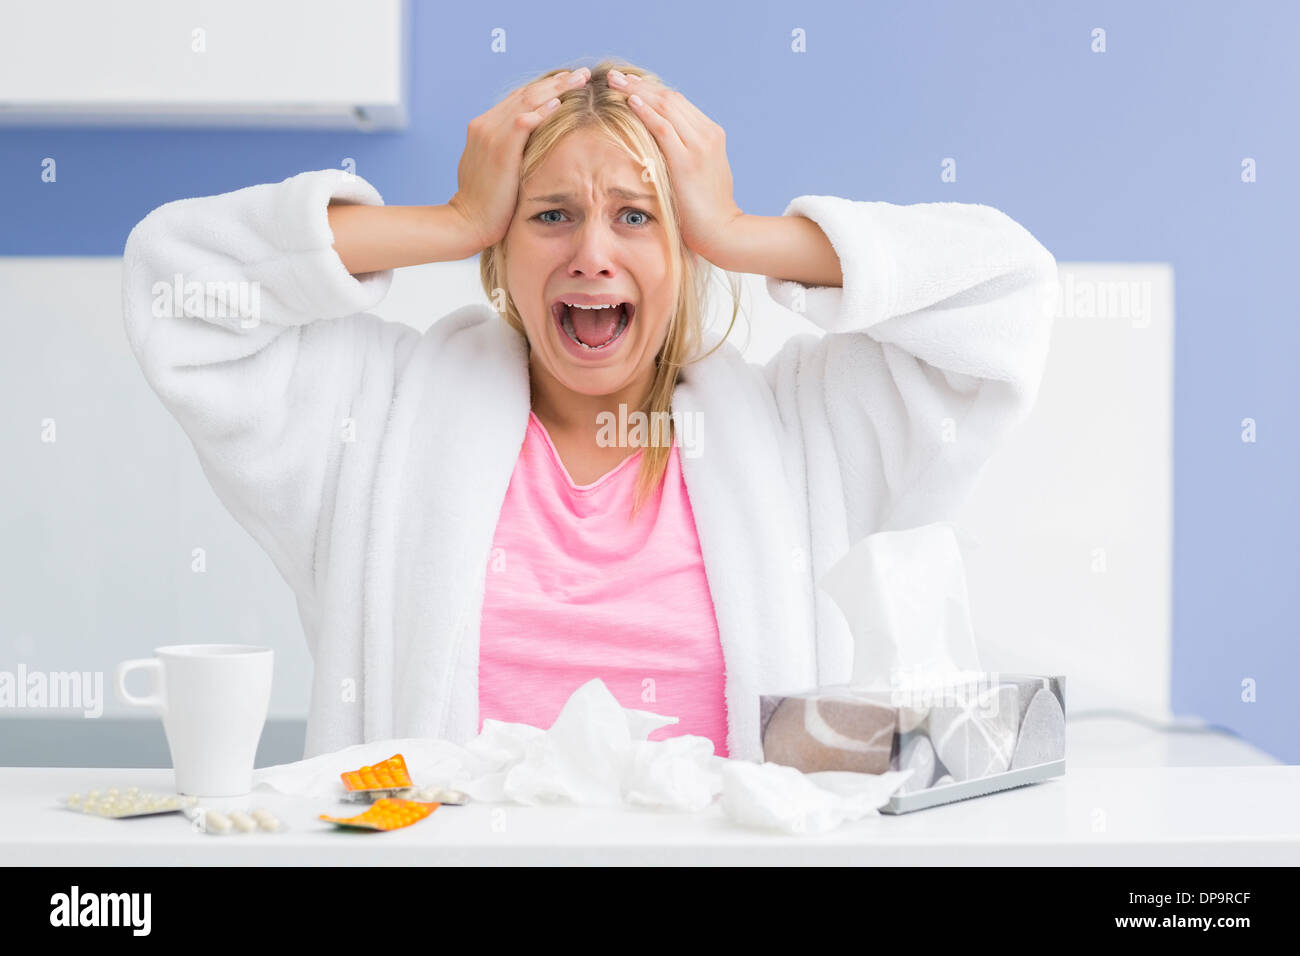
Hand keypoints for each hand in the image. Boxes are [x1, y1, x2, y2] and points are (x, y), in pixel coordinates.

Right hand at [447, 67, 590, 252]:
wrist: (467, 223)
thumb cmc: (486, 204)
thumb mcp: (495, 170)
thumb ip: (508, 153)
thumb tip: (529, 150)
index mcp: (483, 128)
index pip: (518, 100)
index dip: (544, 89)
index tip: (568, 83)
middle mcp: (484, 125)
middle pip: (525, 94)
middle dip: (556, 82)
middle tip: (581, 74)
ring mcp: (489, 134)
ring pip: (526, 100)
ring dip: (556, 88)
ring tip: (579, 79)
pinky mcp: (500, 149)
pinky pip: (523, 121)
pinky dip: (541, 110)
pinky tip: (560, 103)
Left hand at [609, 69, 743, 261]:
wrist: (722, 231)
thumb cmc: (706, 211)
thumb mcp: (700, 175)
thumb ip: (685, 157)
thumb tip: (661, 152)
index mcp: (711, 135)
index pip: (678, 103)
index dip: (651, 91)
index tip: (629, 85)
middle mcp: (707, 134)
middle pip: (670, 98)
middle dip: (640, 84)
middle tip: (615, 76)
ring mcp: (699, 145)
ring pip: (666, 105)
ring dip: (637, 91)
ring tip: (614, 82)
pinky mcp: (687, 160)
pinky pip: (663, 127)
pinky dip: (646, 111)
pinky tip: (629, 101)